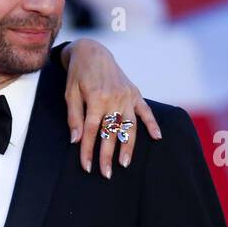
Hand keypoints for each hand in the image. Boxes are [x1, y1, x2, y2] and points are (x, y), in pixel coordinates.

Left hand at [63, 38, 161, 177]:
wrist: (92, 52)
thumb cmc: (78, 75)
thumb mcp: (70, 94)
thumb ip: (74, 118)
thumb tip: (75, 141)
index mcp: (96, 99)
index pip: (90, 131)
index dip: (87, 151)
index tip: (87, 167)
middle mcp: (114, 98)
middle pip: (110, 133)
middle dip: (107, 155)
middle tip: (106, 174)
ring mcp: (126, 96)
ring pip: (129, 126)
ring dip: (128, 146)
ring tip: (125, 163)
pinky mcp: (134, 93)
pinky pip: (145, 110)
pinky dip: (152, 123)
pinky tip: (157, 138)